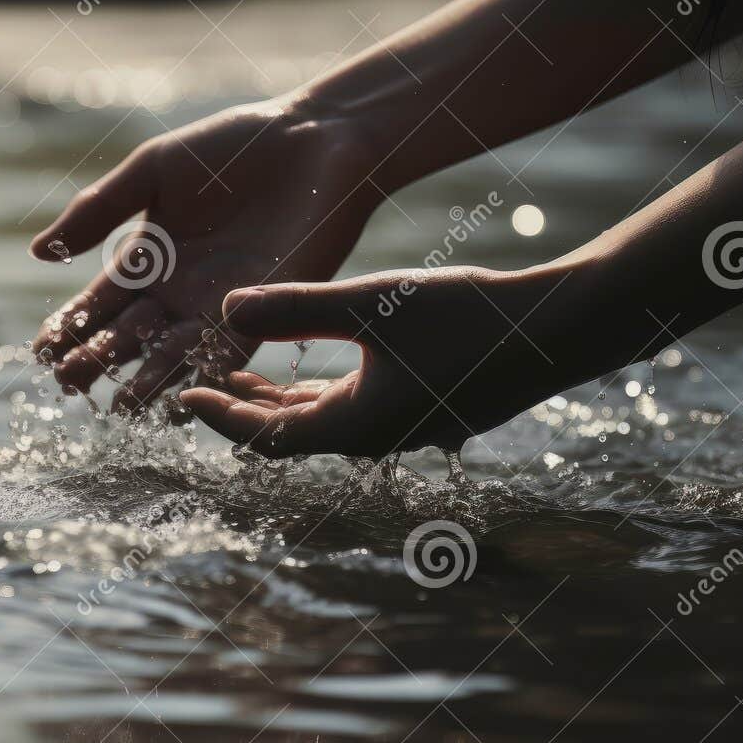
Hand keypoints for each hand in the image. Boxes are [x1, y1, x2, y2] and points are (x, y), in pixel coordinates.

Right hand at [29, 97, 380, 412]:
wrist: (312, 137)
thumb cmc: (232, 145)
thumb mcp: (153, 170)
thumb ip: (98, 209)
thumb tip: (36, 253)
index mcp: (147, 260)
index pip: (98, 304)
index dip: (69, 329)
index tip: (41, 352)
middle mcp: (178, 293)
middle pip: (129, 336)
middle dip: (98, 361)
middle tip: (67, 383)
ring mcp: (220, 305)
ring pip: (174, 353)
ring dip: (149, 380)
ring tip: (121, 405)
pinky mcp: (265, 309)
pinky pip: (230, 350)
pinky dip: (207, 373)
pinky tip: (185, 396)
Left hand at [180, 264, 612, 457]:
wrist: (561, 331)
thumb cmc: (468, 315)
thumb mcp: (371, 304)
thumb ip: (296, 308)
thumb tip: (224, 309)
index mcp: (355, 426)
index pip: (265, 437)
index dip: (219, 418)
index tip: (182, 397)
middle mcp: (374, 438)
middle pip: (288, 437)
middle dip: (240, 413)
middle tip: (196, 389)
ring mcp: (402, 427)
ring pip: (321, 423)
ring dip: (277, 403)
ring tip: (238, 378)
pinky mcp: (424, 409)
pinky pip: (353, 411)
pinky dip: (318, 395)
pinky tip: (310, 370)